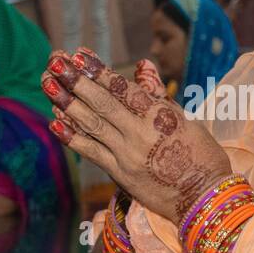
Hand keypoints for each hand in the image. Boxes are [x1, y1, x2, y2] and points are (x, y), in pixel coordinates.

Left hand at [41, 50, 230, 221]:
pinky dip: (72, 137)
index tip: (78, 54)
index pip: (123, 87)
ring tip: (48, 84)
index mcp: (161, 116)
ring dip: (67, 103)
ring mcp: (128, 155)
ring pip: (92, 125)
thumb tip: (141, 65)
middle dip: (76, 80)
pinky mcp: (121, 175)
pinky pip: (92, 152)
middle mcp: (142, 134)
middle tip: (54, 62)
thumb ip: (158, 93)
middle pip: (102, 103)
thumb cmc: (201, 155)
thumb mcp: (185, 119)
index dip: (98, 69)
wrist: (205, 198)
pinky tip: (54, 122)